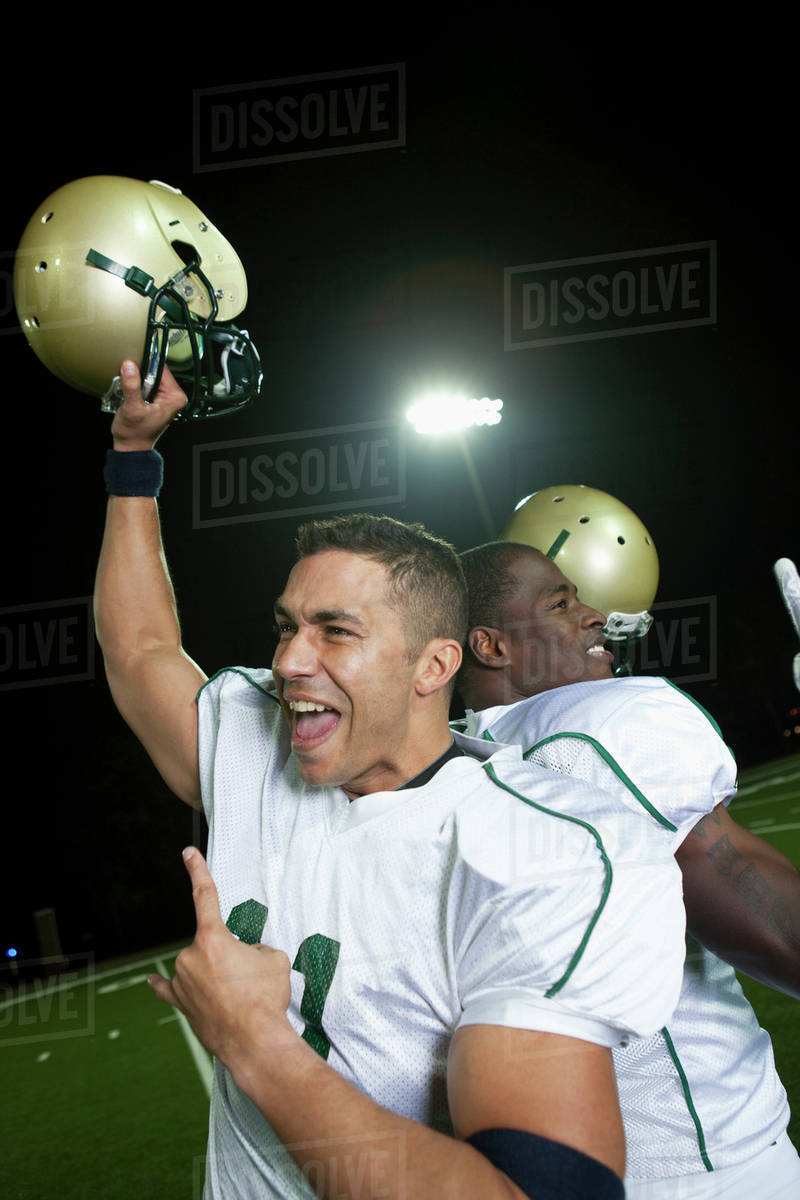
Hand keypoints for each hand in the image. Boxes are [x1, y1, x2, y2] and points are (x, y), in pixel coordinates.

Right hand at [111, 359, 187, 450]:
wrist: (131, 446)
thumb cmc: (135, 434)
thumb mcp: (132, 408)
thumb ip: (132, 386)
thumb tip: (130, 366)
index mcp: (175, 397)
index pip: (161, 368)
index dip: (144, 366)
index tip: (132, 369)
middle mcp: (174, 396)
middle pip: (155, 370)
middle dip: (140, 374)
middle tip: (129, 384)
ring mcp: (166, 396)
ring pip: (149, 375)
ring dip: (137, 379)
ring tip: (131, 392)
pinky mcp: (157, 398)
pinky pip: (146, 382)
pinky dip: (136, 384)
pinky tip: (132, 394)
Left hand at [148, 848, 293, 1065]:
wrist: (255, 1041)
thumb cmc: (265, 998)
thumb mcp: (273, 958)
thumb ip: (255, 949)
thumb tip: (246, 957)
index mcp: (212, 938)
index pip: (205, 896)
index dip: (198, 871)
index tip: (188, 853)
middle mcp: (190, 956)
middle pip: (212, 942)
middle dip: (230, 954)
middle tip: (249, 977)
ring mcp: (182, 981)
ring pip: (201, 966)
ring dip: (217, 975)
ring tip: (239, 997)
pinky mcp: (181, 1003)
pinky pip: (168, 988)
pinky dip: (164, 985)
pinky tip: (152, 982)